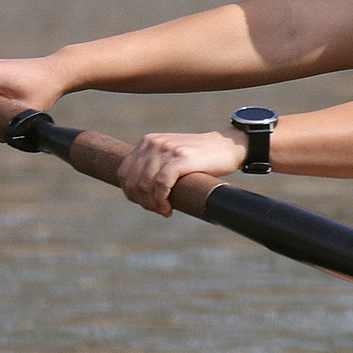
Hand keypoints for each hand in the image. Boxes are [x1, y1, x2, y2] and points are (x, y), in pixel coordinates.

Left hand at [118, 129, 244, 216]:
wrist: (228, 146)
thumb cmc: (201, 157)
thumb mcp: (172, 156)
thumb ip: (156, 165)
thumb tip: (139, 191)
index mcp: (148, 142)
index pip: (124, 172)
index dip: (131, 193)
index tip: (146, 203)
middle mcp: (153, 143)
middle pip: (133, 181)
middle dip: (141, 201)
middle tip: (157, 210)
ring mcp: (167, 150)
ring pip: (145, 184)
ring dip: (152, 204)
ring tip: (164, 211)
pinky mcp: (180, 158)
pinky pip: (161, 184)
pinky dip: (161, 200)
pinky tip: (168, 208)